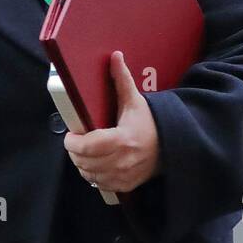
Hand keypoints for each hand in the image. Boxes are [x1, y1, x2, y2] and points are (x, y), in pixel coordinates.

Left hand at [62, 51, 160, 193]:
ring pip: (89, 174)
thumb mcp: (135, 100)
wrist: (172, 146)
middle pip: (84, 162)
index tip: (71, 135)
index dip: (73, 142)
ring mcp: (124, 176)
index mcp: (124, 139)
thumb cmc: (151, 123)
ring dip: (82, 163)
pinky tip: (95, 163)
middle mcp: (124, 161)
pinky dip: (92, 174)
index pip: (88, 147)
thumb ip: (122, 79)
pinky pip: (99, 184)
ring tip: (84, 151)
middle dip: (75, 151)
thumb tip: (114, 57)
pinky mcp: (125, 185)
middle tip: (75, 141)